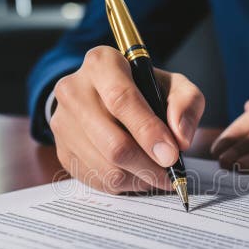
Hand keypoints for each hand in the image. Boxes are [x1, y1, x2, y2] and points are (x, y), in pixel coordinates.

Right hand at [50, 45, 204, 192]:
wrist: (102, 94)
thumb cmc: (142, 89)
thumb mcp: (172, 84)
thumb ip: (186, 104)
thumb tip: (181, 139)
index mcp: (101, 64)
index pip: (121, 100)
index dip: (149, 132)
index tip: (171, 155)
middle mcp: (74, 91)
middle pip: (114, 143)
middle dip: (148, 166)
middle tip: (170, 173)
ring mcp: (63, 123)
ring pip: (106, 167)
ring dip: (139, 178)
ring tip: (156, 173)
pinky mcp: (62, 149)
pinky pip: (97, 179)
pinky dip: (124, 184)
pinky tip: (137, 174)